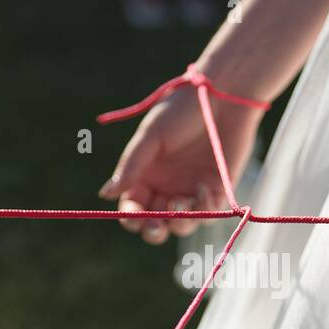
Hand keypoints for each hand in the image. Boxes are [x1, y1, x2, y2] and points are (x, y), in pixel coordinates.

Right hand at [98, 84, 262, 244]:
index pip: (133, 207)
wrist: (223, 97)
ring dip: (179, 221)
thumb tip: (105, 194)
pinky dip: (204, 208)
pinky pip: (208, 214)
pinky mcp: (218, 191)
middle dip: (153, 231)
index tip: (134, 217)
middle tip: (157, 228)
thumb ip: (131, 166)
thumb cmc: (182, 110)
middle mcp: (166, 187)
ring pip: (182, 225)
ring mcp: (191, 191)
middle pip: (155, 223)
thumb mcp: (152, 136)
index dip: (131, 217)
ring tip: (181, 203)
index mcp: (145, 175)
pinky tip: (203, 188)